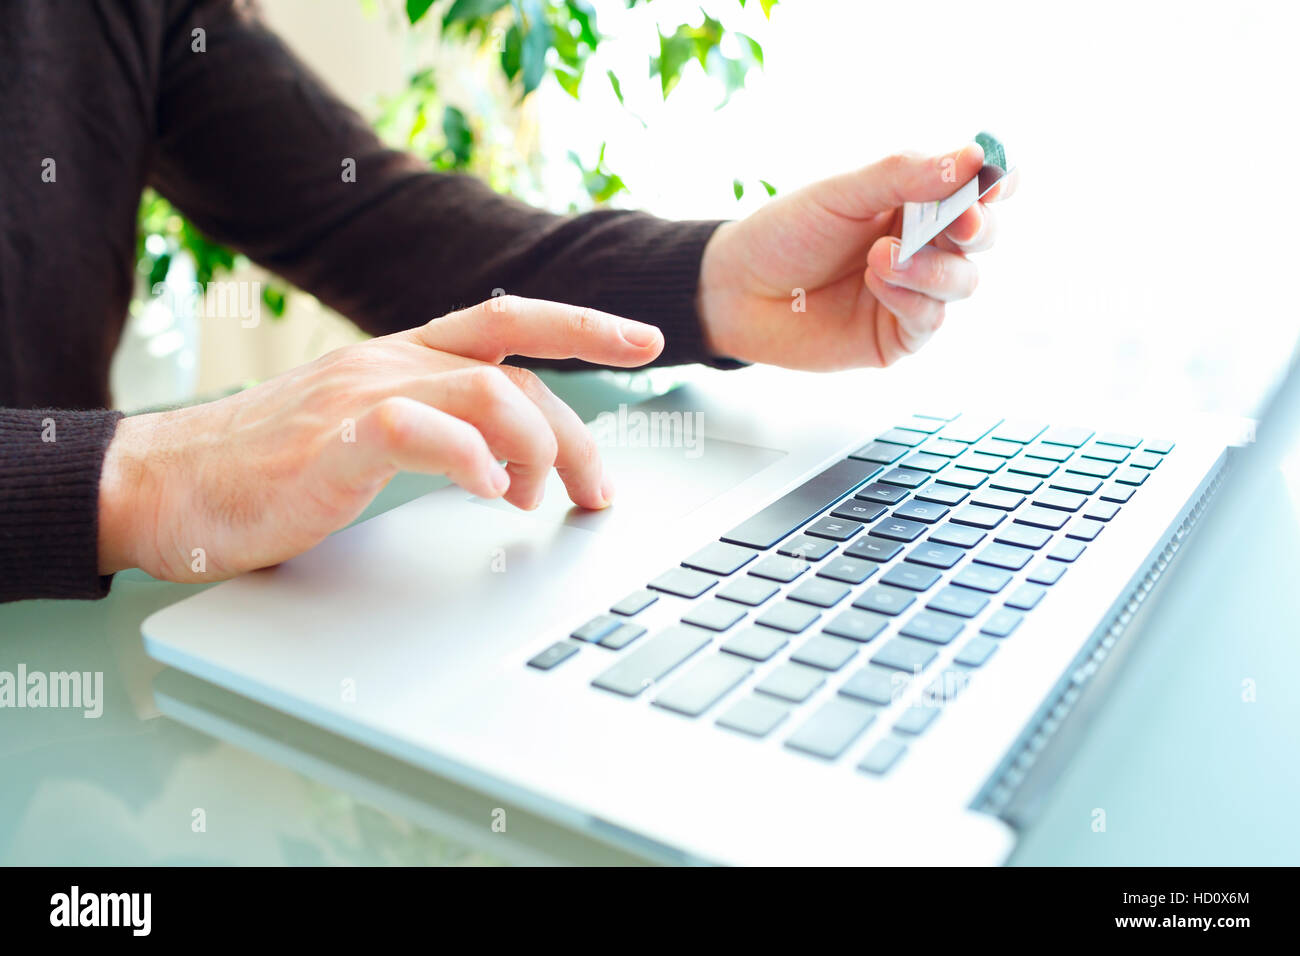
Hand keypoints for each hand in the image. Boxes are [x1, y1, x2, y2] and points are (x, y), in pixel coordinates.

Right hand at [97, 297, 663, 580]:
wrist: (171, 485)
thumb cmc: (276, 467)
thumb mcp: (372, 431)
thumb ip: (441, 425)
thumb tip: (515, 463)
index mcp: (404, 356)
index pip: (510, 321)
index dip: (584, 324)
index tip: (645, 340)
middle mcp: (392, 362)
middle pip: (518, 374)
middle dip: (576, 436)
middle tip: (596, 494)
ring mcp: (362, 396)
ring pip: (487, 392)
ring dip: (532, 451)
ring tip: (526, 501)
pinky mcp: (332, 441)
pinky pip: (419, 432)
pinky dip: (470, 462)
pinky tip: (485, 494)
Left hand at [697, 142, 1017, 369]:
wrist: (738, 289)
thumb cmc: (787, 234)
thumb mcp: (843, 194)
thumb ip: (905, 175)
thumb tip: (973, 157)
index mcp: (917, 202)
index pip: (979, 190)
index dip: (999, 183)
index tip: (998, 180)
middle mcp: (924, 246)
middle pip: (982, 237)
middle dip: (976, 228)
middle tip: (961, 221)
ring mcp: (913, 293)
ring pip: (964, 282)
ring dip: (933, 267)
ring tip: (883, 255)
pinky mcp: (897, 336)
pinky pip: (929, 319)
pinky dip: (909, 298)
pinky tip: (874, 279)